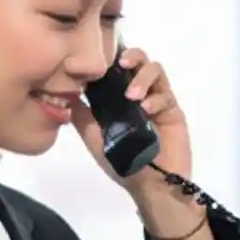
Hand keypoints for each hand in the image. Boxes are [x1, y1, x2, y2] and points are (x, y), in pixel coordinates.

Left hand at [70, 46, 191, 194]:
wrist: (148, 185)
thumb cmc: (120, 162)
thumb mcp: (94, 138)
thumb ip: (82, 116)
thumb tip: (66, 93)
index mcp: (118, 97)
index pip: (116, 68)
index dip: (111, 56)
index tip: (100, 54)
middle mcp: (138, 93)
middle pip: (139, 60)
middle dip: (131, 56)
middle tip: (121, 64)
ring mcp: (157, 100)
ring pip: (156, 70)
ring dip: (143, 77)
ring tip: (132, 95)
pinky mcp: (173, 111)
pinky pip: (166, 95)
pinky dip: (156, 99)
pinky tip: (146, 110)